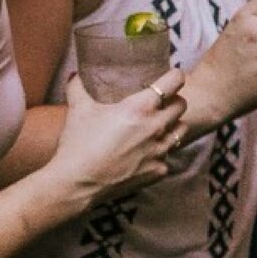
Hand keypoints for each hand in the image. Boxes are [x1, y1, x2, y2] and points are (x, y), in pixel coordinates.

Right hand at [49, 70, 188, 203]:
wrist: (76, 184)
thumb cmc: (78, 144)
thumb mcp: (78, 110)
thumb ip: (77, 87)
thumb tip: (75, 74)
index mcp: (141, 108)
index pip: (175, 82)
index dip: (175, 76)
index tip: (171, 76)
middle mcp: (156, 127)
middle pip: (182, 105)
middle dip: (174, 100)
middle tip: (161, 102)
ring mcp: (161, 150)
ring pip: (181, 130)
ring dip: (172, 125)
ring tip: (156, 126)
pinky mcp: (159, 170)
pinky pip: (168, 156)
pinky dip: (159, 153)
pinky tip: (144, 153)